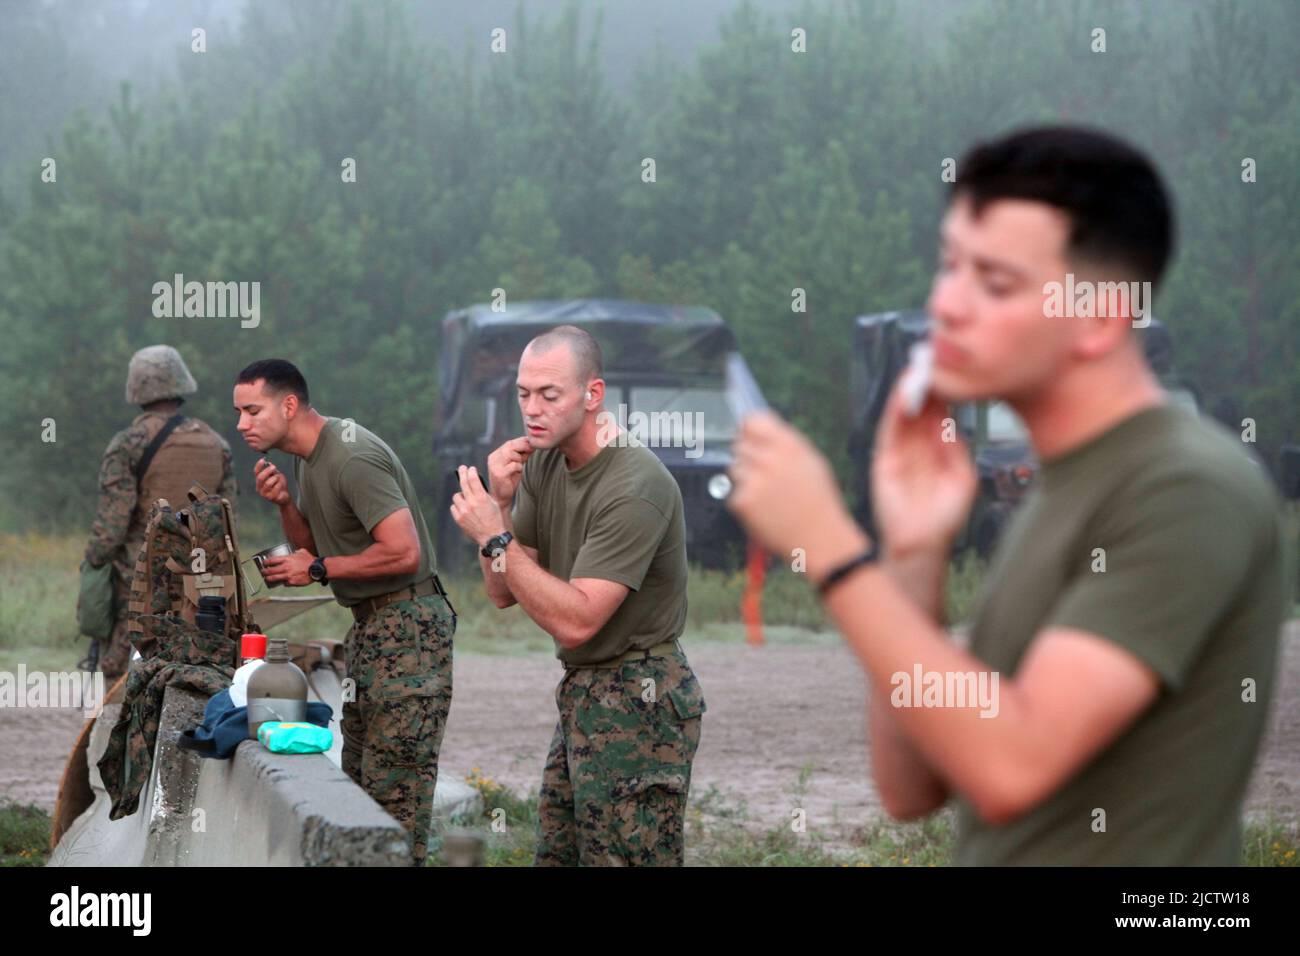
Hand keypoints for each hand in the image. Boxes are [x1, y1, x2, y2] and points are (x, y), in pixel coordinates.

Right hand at [254, 457, 290, 506]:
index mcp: (259, 481)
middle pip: (260, 478)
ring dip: (275, 478)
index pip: (256, 472)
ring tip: (278, 478)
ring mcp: (264, 494)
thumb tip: (269, 464)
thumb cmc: (279, 485)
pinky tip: (281, 485)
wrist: (285, 496)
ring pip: (267, 483)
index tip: (263, 459)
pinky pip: (275, 489)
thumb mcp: (276, 475)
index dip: (258, 466)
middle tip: (274, 467)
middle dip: (267, 471)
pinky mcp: (270, 498)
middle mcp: (259, 488)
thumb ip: (272, 471)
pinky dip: (279, 484)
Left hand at [261, 548, 315, 586]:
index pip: (271, 560)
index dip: (265, 562)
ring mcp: (288, 576)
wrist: (317, 569)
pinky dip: (284, 582)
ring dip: (269, 579)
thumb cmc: (310, 560)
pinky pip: (285, 583)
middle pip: (270, 571)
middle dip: (264, 572)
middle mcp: (285, 567)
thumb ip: (295, 552)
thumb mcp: (302, 552)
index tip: (264, 563)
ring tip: (267, 579)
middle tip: (263, 572)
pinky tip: (284, 581)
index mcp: (287, 559)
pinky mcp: (291, 582)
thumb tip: (293, 552)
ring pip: (274, 578)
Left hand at [450, 465, 505, 548]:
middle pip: (463, 483)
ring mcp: (464, 511)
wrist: (492, 536)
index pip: (473, 479)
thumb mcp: (493, 503)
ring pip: (457, 496)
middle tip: (462, 469)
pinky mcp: (459, 518)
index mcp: (482, 498)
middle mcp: (472, 503)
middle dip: (463, 473)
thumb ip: (483, 493)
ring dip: (461, 495)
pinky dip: (458, 506)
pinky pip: (454, 507)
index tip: (470, 468)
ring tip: (466, 499)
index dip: (471, 471)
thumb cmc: (494, 519)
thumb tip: (474, 482)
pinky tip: (464, 509)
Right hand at [486, 436, 533, 507]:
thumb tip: (532, 444)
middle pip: (510, 445)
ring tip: (520, 465)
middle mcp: (493, 458)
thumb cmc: (510, 480)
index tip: (532, 444)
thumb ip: (521, 455)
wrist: (501, 496)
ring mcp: (495, 466)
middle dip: (523, 447)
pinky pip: (514, 465)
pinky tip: (518, 472)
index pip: (510, 443)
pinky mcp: (499, 474)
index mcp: (496, 454)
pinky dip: (519, 467)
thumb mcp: (516, 464)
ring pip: (511, 453)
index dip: (522, 442)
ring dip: (520, 458)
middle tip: (530, 451)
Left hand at [726, 411, 868, 579]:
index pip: (752, 420)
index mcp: (788, 445)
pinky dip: (746, 500)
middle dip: (748, 455)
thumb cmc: (818, 500)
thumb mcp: (811, 461)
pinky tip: (766, 508)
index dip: (748, 428)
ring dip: (746, 478)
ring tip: (769, 493)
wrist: (820, 537)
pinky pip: (735, 492)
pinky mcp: (742, 501)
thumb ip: (784, 442)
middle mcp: (769, 459)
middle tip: (764, 472)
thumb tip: (760, 427)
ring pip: (735, 468)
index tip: (748, 433)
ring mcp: (753, 480)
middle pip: (739, 444)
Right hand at [871, 379, 976, 558]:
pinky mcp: (884, 459)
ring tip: (915, 371)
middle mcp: (918, 445)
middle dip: (925, 385)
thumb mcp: (963, 478)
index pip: (939, 413)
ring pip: (904, 415)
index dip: (942, 392)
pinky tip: (903, 395)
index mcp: (938, 448)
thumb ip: (956, 449)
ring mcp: (900, 451)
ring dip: (908, 392)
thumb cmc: (945, 517)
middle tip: (931, 360)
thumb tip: (950, 422)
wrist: (923, 543)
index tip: (948, 370)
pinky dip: (895, 411)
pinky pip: (889, 430)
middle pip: (920, 408)